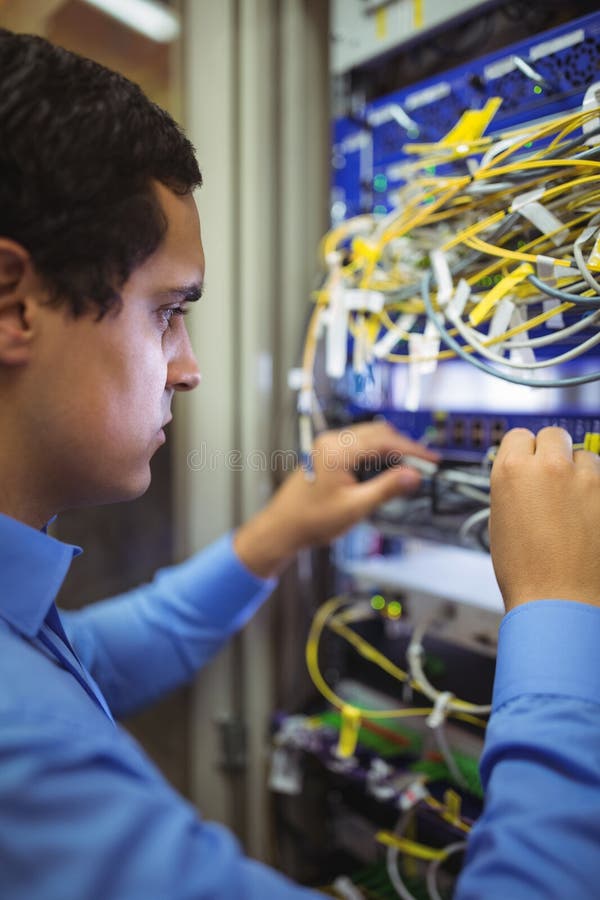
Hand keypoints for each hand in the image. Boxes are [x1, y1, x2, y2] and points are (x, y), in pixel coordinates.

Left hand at [234, 421, 438, 577]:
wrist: (283, 527)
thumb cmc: (310, 519)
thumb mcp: (355, 507)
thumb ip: (387, 489)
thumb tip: (413, 475)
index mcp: (337, 450)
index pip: (384, 441)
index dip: (412, 450)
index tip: (431, 460)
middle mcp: (332, 441)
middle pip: (379, 433)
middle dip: (404, 447)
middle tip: (425, 464)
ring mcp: (329, 445)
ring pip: (370, 436)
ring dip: (392, 449)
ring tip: (411, 466)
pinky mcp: (328, 452)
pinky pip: (360, 444)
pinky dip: (378, 452)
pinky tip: (388, 467)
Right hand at [490, 426, 599, 610]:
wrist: (558, 601)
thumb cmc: (525, 571)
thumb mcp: (500, 518)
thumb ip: (514, 486)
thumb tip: (526, 474)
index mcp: (511, 470)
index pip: (519, 435)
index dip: (523, 452)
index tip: (528, 464)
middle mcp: (547, 466)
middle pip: (553, 435)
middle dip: (552, 453)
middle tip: (551, 479)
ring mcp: (583, 478)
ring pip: (584, 456)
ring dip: (579, 472)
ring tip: (572, 504)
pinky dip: (596, 491)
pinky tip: (588, 516)